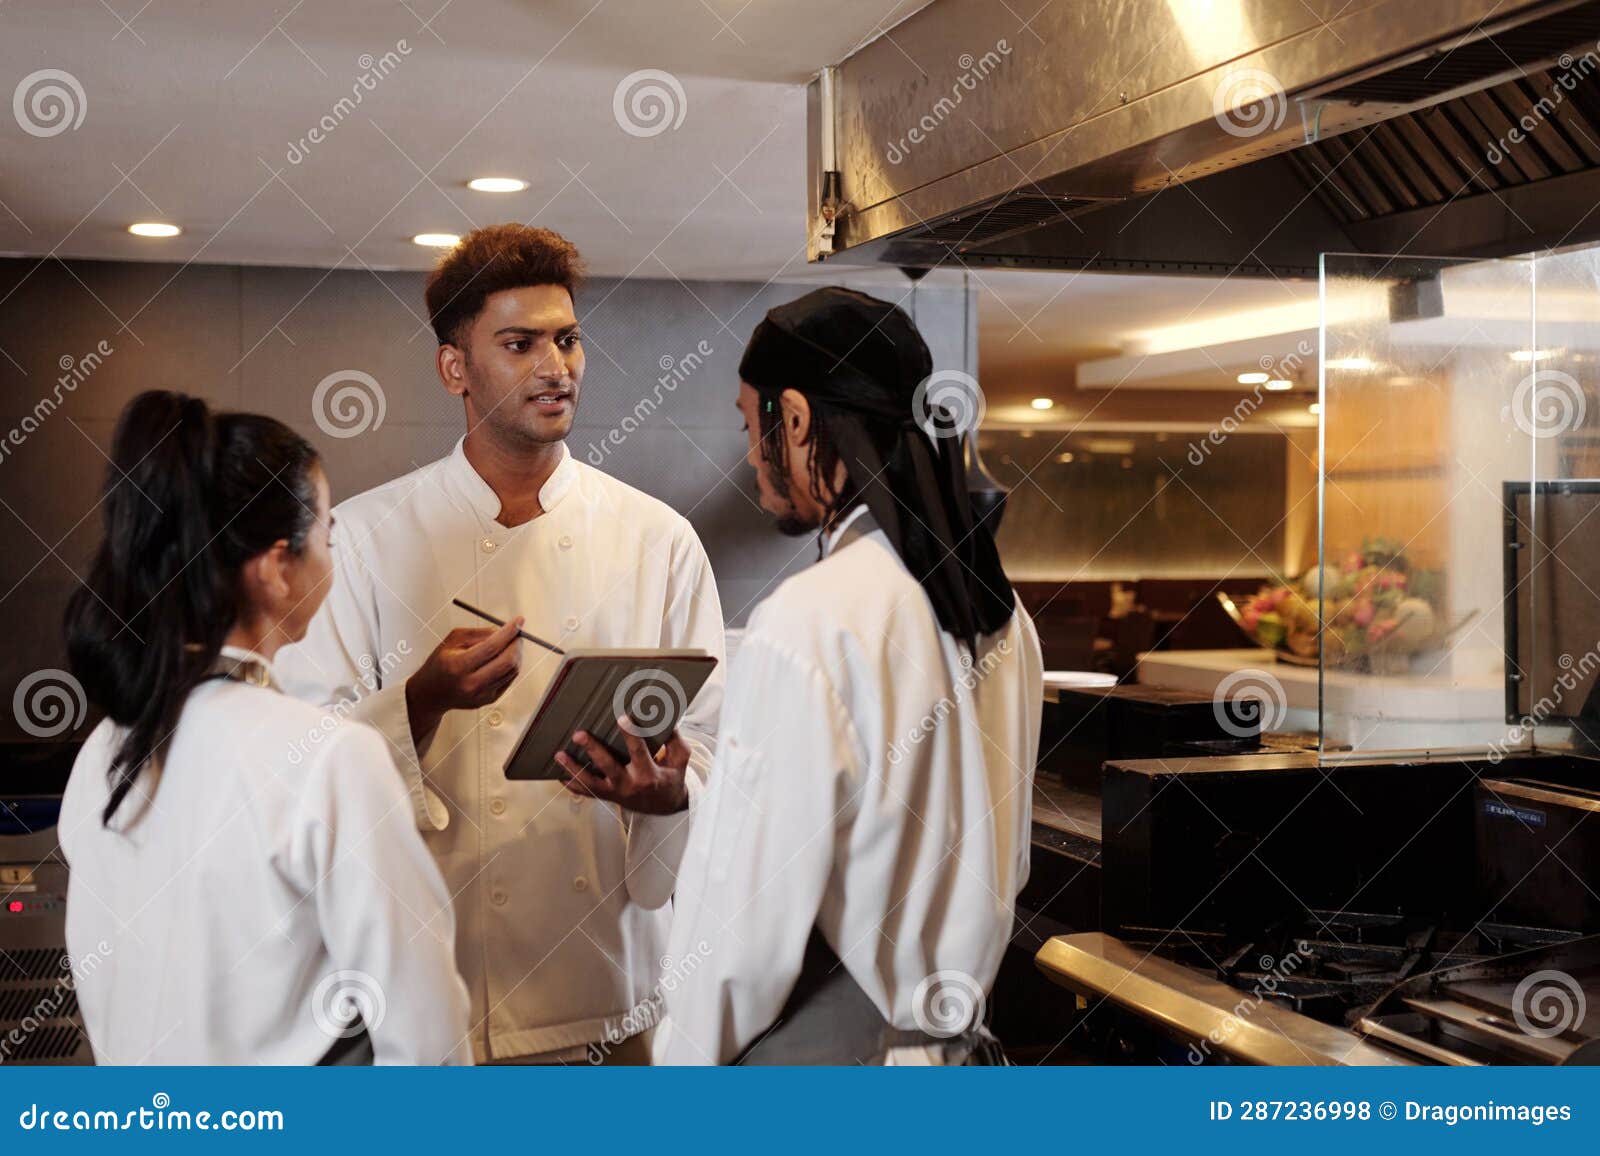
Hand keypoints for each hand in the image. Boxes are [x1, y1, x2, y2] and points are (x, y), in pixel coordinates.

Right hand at [405, 620, 522, 746]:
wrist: (431, 693)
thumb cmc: (441, 663)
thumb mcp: (452, 640)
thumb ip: (478, 633)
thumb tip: (504, 630)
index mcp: (459, 666)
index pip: (492, 647)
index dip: (509, 632)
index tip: (519, 621)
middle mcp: (471, 683)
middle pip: (508, 662)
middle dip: (517, 644)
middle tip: (517, 633)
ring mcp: (482, 695)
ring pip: (512, 671)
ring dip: (516, 654)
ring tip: (509, 645)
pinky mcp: (489, 700)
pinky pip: (509, 679)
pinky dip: (511, 665)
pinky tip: (503, 659)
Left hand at [557, 718, 690, 814]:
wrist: (664, 805)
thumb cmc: (671, 777)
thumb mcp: (680, 759)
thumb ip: (674, 740)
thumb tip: (666, 719)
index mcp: (649, 774)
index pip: (638, 752)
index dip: (630, 734)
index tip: (622, 718)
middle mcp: (630, 785)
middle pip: (608, 767)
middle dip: (593, 750)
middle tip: (579, 734)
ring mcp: (616, 793)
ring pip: (590, 783)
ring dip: (573, 768)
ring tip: (559, 754)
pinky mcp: (607, 797)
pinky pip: (586, 793)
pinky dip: (571, 784)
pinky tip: (559, 773)